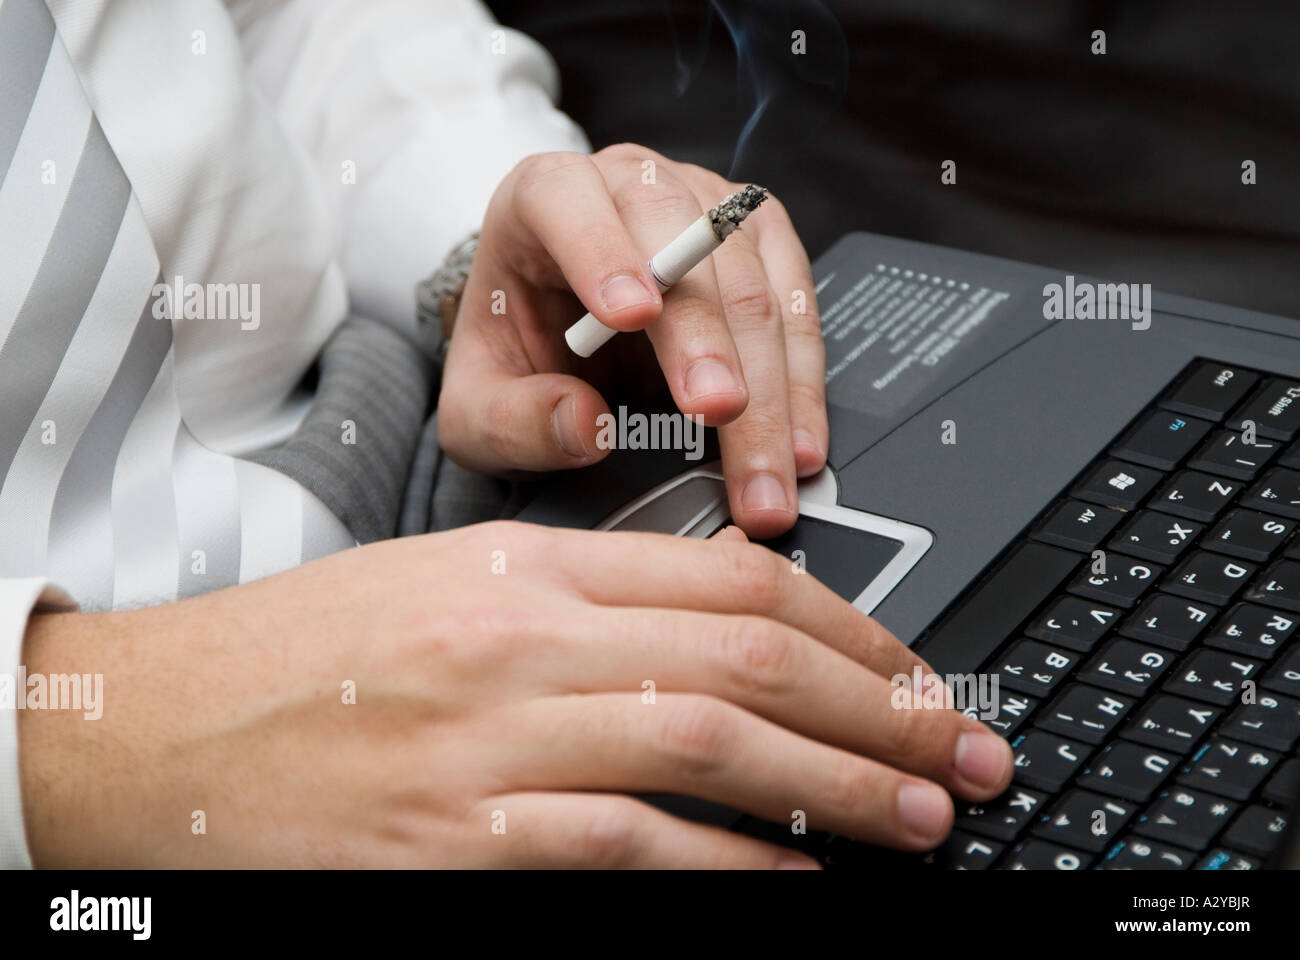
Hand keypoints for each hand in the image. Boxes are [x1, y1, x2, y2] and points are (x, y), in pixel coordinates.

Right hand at [20, 523, 1010, 867]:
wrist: (164, 730)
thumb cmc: (310, 654)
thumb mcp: (456, 582)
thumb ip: (591, 601)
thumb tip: (732, 639)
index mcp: (528, 563)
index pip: (736, 579)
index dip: (852, 626)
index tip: (912, 667)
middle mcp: (524, 640)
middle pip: (751, 661)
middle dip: (882, 706)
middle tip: (961, 745)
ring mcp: (496, 743)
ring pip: (716, 751)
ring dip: (840, 790)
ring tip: (921, 816)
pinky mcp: (467, 843)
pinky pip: (636, 849)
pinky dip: (734, 866)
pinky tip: (797, 878)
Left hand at [437, 145, 828, 537]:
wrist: (557, 330)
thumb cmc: (519, 351)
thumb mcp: (476, 404)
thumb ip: (511, 419)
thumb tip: (583, 426)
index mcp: (543, 197)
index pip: (570, 202)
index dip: (602, 252)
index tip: (630, 314)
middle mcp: (632, 185)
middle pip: (684, 246)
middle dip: (705, 337)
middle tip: (717, 411)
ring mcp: (707, 207)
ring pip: (754, 284)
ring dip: (769, 383)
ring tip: (768, 467)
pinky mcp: (761, 242)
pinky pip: (799, 307)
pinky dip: (801, 383)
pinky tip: (798, 443)